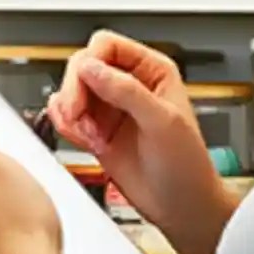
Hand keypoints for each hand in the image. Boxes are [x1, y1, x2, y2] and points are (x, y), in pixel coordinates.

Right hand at [47, 31, 236, 253]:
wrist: (181, 208)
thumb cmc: (187, 165)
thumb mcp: (162, 122)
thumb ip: (126, 91)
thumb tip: (90, 68)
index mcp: (150, 70)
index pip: (106, 45)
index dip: (90, 61)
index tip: (85, 85)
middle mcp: (127, 84)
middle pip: (81, 65)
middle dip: (75, 90)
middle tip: (78, 114)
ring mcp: (109, 107)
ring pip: (69, 90)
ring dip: (70, 112)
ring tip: (89, 135)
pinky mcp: (94, 129)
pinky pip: (65, 115)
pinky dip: (65, 126)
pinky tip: (85, 141)